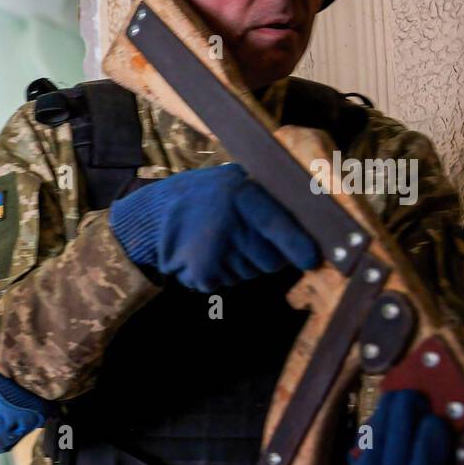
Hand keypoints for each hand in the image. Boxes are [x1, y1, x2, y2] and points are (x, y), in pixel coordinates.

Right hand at [108, 163, 320, 292]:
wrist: (151, 217)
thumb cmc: (201, 198)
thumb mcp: (231, 181)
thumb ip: (264, 197)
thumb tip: (308, 225)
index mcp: (240, 194)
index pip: (280, 225)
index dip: (299, 246)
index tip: (312, 260)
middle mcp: (229, 223)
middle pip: (272, 261)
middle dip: (267, 256)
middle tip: (243, 238)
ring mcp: (216, 251)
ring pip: (252, 273)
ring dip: (242, 264)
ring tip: (218, 242)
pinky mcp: (204, 274)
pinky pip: (229, 283)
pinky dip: (220, 274)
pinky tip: (205, 255)